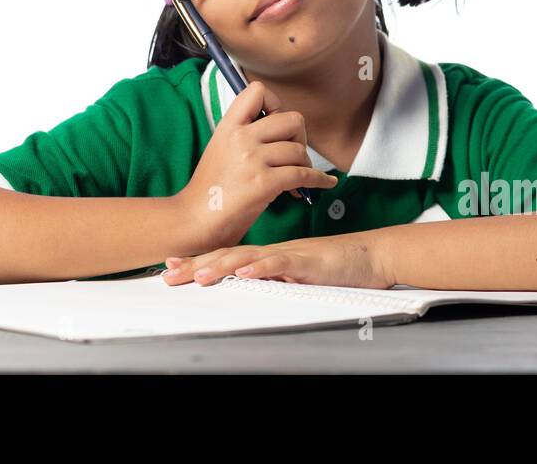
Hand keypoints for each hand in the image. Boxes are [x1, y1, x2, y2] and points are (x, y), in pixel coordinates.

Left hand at [161, 234, 394, 288]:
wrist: (368, 255)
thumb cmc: (333, 266)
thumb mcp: (295, 275)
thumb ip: (272, 277)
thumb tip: (246, 283)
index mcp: (267, 255)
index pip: (226, 256)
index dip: (197, 260)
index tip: (171, 265)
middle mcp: (272, 252)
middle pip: (227, 257)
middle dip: (195, 265)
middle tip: (168, 273)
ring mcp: (289, 255)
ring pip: (248, 259)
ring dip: (220, 267)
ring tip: (196, 276)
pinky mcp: (307, 262)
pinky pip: (281, 265)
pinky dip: (261, 268)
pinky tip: (244, 273)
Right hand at [174, 80, 337, 250]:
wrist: (195, 220)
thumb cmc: (211, 190)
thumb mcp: (220, 149)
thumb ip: (245, 136)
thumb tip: (282, 133)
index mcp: (228, 126)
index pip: (258, 91)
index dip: (276, 104)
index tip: (278, 124)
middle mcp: (241, 137)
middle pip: (292, 119)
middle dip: (300, 138)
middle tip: (292, 155)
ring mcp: (252, 159)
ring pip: (299, 150)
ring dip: (305, 165)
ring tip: (297, 179)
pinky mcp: (264, 182)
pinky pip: (304, 175)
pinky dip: (319, 180)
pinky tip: (325, 184)